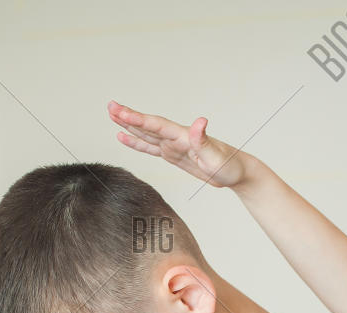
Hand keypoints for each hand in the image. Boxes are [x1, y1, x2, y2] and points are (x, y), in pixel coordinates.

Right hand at [108, 100, 250, 189]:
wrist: (236, 172)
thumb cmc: (229, 165)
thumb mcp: (217, 156)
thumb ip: (204, 140)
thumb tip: (200, 121)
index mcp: (184, 136)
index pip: (156, 126)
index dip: (137, 119)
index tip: (121, 112)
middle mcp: (176, 138)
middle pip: (147, 125)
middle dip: (128, 117)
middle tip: (110, 106)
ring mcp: (173, 146)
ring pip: (146, 133)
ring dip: (129, 125)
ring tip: (112, 116)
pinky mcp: (173, 155)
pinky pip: (150, 147)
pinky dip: (137, 142)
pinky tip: (124, 137)